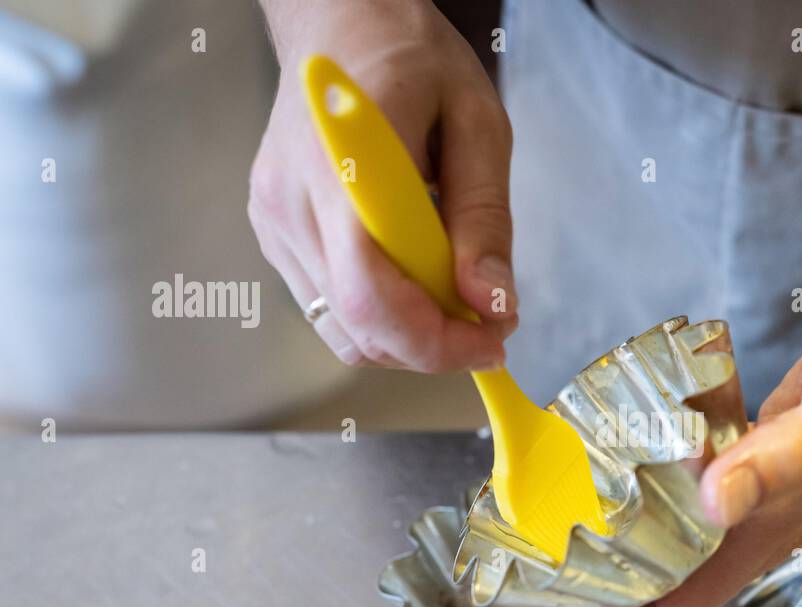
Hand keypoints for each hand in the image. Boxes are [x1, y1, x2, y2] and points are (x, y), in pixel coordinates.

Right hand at [249, 0, 515, 370]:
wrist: (341, 22)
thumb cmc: (411, 59)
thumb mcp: (478, 124)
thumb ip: (485, 217)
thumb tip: (490, 301)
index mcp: (343, 168)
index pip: (372, 293)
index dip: (435, 339)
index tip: (492, 337)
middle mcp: (292, 203)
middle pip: (359, 326)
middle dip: (434, 345)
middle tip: (488, 320)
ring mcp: (274, 222)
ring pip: (343, 330)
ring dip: (409, 335)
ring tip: (455, 294)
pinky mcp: (273, 234)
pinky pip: (329, 308)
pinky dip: (381, 316)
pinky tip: (414, 276)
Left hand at [517, 263, 801, 606]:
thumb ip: (782, 459)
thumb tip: (712, 503)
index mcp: (767, 533)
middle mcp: (751, 528)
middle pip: (659, 590)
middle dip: (589, 605)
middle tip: (520, 594)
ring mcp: (749, 498)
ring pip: (666, 550)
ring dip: (609, 558)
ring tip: (546, 546)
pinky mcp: (745, 461)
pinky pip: (680, 498)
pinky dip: (638, 500)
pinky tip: (605, 479)